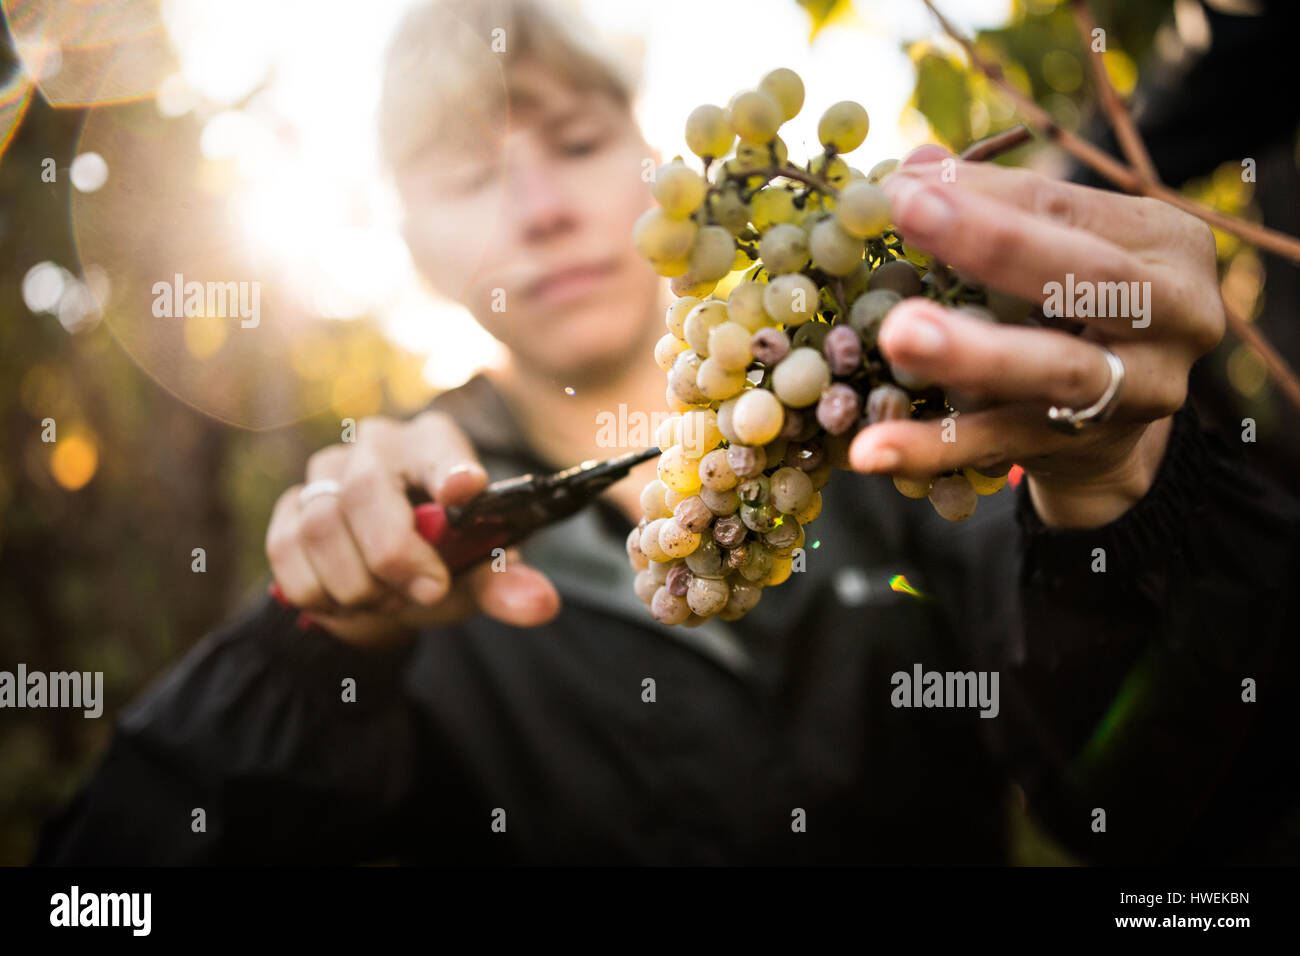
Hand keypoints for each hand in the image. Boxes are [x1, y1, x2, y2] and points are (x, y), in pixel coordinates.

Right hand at [265, 412, 560, 647]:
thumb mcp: (478, 575)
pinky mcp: (288, 507)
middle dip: (394, 556)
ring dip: (357, 583)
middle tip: (427, 594)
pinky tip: (348, 600)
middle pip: (365, 489)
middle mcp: (376, 444)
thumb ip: (505, 585)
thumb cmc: (442, 563)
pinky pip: (285, 552)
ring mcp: (325, 471)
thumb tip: (541, 605)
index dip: (448, 465)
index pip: (439, 445)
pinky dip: (319, 592)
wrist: (384, 585)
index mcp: (435, 444)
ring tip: (387, 599)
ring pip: (320, 527)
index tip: (465, 491)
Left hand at [849, 148, 1224, 528]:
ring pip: (1054, 369)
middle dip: (995, 244)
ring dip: (970, 353)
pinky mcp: (1090, 446)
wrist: (1118, 419)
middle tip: (910, 215)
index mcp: (1166, 243)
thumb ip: (994, 206)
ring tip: (896, 335)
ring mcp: (1141, 390)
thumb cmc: (1074, 304)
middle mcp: (1176, 315)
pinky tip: (872, 449)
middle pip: (1087, 275)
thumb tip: (912, 168)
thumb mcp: (1055, 247)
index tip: (902, 186)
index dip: (983, 194)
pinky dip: (933, 447)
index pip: (1068, 207)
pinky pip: (1003, 444)